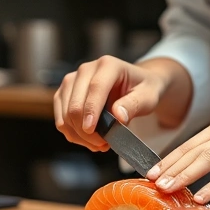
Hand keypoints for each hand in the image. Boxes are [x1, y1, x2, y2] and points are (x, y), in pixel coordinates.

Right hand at [53, 56, 169, 151]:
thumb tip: (118, 116)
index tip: (90, 129)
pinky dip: (72, 134)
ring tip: (99, 144)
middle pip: (76, 103)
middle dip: (86, 130)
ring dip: (79, 135)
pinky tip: (88, 141)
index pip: (95, 87)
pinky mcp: (65, 94)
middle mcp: (86, 69)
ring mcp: (72, 81)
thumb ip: (134, 105)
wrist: (136, 85)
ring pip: (65, 113)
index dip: (91, 110)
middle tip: (103, 145)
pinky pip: (61, 118)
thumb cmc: (143, 89)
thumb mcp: (148, 97)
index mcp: (108, 65)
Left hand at [146, 122, 209, 203]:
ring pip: (209, 158)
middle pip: (194, 151)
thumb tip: (188, 179)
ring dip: (187, 175)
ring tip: (171, 189)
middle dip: (172, 169)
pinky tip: (202, 197)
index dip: (168, 160)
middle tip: (155, 185)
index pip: (188, 146)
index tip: (150, 175)